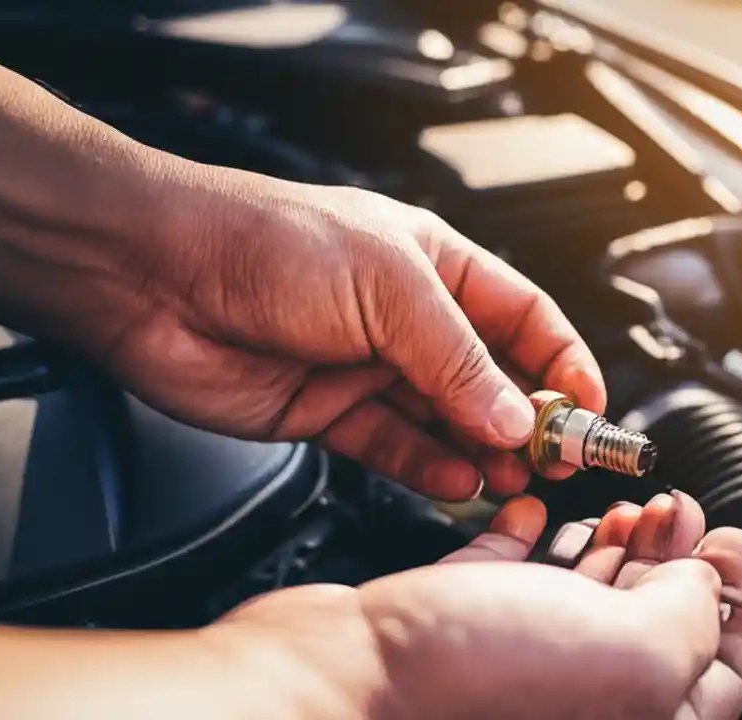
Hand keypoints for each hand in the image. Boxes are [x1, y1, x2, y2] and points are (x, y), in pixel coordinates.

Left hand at [101, 177, 603, 501]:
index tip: (590, 407)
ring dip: (482, 450)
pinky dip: (427, 469)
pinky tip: (455, 480)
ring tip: (512, 477)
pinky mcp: (326, 412)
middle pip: (491, 376)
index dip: (563, 360)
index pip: (523, 317)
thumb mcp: (388, 288)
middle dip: (529, 418)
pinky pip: (394, 448)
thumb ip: (458, 361)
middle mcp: (405, 318)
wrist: (151, 275)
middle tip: (556, 458)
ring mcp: (366, 367)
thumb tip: (518, 416)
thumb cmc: (263, 240)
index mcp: (433, 265)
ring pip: (446, 420)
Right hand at [211, 493, 741, 719]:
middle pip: (651, 627)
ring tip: (627, 506)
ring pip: (581, 602)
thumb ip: (690, 614)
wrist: (344, 680)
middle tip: (678, 507)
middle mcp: (573, 703)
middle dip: (674, 558)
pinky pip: (505, 581)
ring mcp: (511, 667)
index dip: (738, 600)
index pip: (720, 670)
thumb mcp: (631, 654)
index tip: (731, 539)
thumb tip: (700, 581)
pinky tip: (537, 512)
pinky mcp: (452, 631)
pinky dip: (529, 540)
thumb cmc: (474, 687)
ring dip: (614, 547)